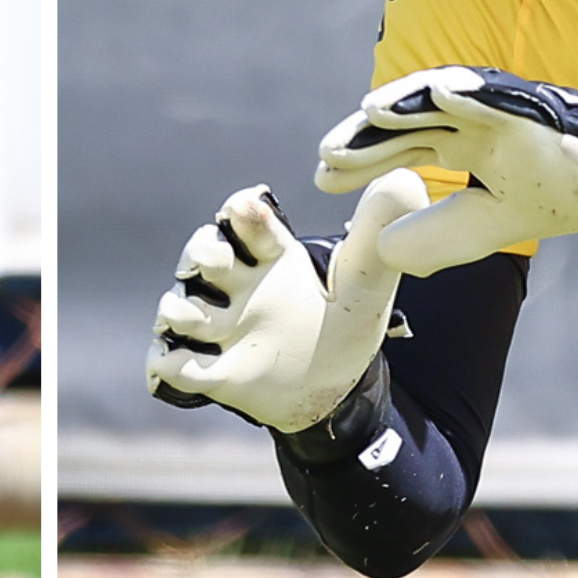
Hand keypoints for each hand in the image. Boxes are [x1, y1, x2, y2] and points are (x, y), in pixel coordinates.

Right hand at [143, 172, 426, 433]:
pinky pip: (175, 364)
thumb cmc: (344, 331)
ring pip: (180, 307)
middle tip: (219, 261)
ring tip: (214, 323)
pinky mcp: (208, 370)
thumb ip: (376, 239)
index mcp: (273, 258)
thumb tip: (403, 182)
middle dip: (203, 252)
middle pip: (201, 252)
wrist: (335, 395)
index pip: (246, 220)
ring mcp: (218, 327)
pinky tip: (181, 364)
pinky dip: (173, 363)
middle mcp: (238, 286)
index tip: (246, 207)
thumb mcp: (366, 286)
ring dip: (185, 310)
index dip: (242, 212)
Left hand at [313, 65, 577, 274]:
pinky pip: (503, 97)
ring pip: (447, 97)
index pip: (400, 147)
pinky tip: (442, 96)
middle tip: (327, 155)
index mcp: (462, 143)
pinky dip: (473, 94)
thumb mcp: (485, 228)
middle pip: (410, 121)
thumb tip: (384, 251)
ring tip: (371, 111)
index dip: (361, 159)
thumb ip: (437, 237)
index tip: (321, 176)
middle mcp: (475, 119)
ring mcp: (504, 110)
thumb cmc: (557, 193)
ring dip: (408, 101)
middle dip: (368, 136)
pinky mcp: (538, 110)